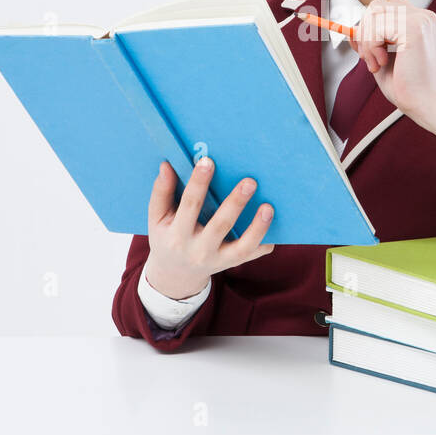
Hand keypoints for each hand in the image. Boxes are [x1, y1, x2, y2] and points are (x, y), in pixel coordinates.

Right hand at [144, 157, 274, 298]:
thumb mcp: (157, 217)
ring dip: (257, 227)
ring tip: (269, 207)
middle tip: (250, 181)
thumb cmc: (167, 235)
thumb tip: (167, 165)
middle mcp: (199, 250)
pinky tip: (278, 228)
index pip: (189, 206)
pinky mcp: (233, 263)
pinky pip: (253, 254)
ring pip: (242, 246)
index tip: (207, 161)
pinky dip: (265, 242)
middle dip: (235, 203)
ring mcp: (218, 260)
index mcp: (177, 235)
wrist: (176, 273)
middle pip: (220, 226)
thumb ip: (161, 191)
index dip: (198, 183)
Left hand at [352, 0, 435, 121]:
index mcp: (419, 20)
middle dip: (365, 31)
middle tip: (370, 59)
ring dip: (367, 41)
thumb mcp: (381, 57)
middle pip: (375, 4)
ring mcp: (420, 20)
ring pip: (373, 12)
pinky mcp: (414, 29)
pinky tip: (382, 62)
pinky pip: (376, 26)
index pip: (385, 0)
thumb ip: (369, 41)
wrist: (424, 103)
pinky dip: (371, 46)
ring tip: (376, 63)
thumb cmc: (406, 86)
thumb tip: (351, 30)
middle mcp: (422, 16)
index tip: (369, 48)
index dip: (370, 21)